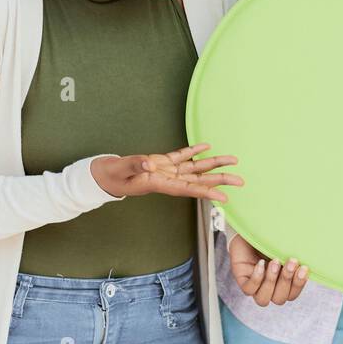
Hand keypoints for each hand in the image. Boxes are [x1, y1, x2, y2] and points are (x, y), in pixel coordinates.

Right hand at [90, 143, 241, 201]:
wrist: (102, 176)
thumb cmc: (111, 176)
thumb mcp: (120, 171)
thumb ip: (135, 166)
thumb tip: (150, 164)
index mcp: (160, 184)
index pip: (187, 189)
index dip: (206, 192)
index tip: (224, 197)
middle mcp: (167, 179)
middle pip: (198, 180)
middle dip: (219, 180)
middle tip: (240, 181)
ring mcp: (166, 171)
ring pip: (194, 168)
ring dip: (213, 164)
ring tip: (232, 160)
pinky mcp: (161, 162)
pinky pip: (181, 157)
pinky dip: (193, 151)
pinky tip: (206, 146)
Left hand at [228, 234, 308, 305]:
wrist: (252, 227)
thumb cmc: (274, 236)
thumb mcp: (288, 246)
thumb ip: (299, 254)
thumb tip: (312, 256)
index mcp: (283, 283)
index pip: (292, 295)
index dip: (298, 285)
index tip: (304, 267)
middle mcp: (269, 287)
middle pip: (279, 299)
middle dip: (286, 281)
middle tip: (291, 261)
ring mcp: (255, 285)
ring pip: (263, 299)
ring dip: (271, 281)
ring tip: (274, 262)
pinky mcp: (242, 280)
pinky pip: (248, 289)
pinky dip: (256, 278)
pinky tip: (260, 263)